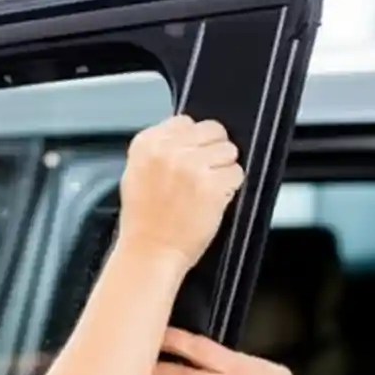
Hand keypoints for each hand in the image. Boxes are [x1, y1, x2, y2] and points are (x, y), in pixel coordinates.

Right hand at [117, 115, 243, 270]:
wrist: (150, 253)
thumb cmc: (144, 220)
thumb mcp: (136, 173)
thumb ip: (160, 149)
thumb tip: (189, 134)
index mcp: (147, 144)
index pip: (186, 121)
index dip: (193, 141)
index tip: (188, 158)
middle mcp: (168, 150)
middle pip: (213, 131)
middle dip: (212, 151)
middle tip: (200, 176)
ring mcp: (192, 166)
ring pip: (229, 151)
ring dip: (223, 170)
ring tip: (204, 191)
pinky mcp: (212, 185)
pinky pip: (237, 174)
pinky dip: (230, 188)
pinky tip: (211, 201)